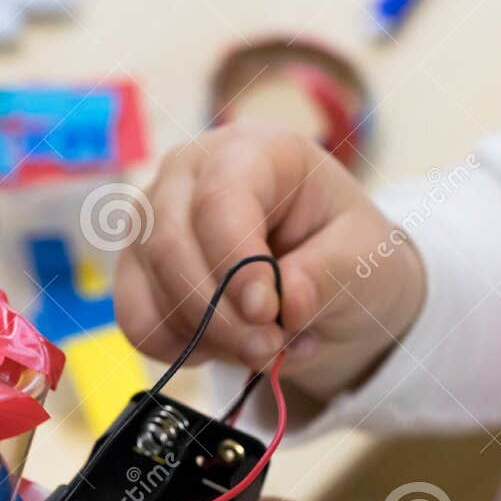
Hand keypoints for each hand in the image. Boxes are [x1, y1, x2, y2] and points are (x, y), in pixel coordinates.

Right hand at [114, 123, 427, 399]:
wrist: (328, 280)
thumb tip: (286, 302)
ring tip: (268, 346)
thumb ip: (328, 275)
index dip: (236, 261)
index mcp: (254, 149)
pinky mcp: (135, 268)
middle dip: (220, 316)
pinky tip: (229, 344)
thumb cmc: (345, 251)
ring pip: (151, 291)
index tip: (266, 314)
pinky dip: (183, 349)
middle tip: (270, 350)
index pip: (221, 198)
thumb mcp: (365, 257)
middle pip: (171, 246)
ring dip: (209, 339)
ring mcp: (151, 220)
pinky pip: (138, 322)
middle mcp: (188, 173)